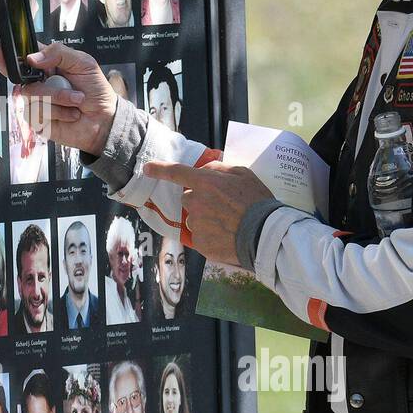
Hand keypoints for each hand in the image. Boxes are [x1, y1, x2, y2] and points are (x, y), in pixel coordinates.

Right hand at [0, 40, 115, 155]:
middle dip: (51, 84)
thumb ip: (58, 53)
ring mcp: (35, 101)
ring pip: (33, 95)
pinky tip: (70, 114)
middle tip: (70, 88)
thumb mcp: (84, 63)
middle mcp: (37, 82)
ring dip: (60, 98)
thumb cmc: (95, 90)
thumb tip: (32, 58)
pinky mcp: (36, 119)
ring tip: (77, 101)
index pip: (21, 56)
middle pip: (21, 76)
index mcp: (45, 64)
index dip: (7, 54)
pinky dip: (59, 113)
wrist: (104, 119)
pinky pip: (37, 112)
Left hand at [142, 160, 272, 265]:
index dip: (159, 169)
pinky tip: (226, 235)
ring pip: (193, 218)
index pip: (176, 172)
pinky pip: (199, 236)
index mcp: (205, 183)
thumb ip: (219, 169)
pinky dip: (210, 236)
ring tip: (227, 223)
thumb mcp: (243, 174)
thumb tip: (203, 169)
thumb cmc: (257, 201)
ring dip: (204, 219)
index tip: (147, 168)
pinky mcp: (200, 243)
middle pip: (187, 198)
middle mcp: (196, 202)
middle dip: (199, 199)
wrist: (265, 234)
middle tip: (221, 206)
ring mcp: (196, 224)